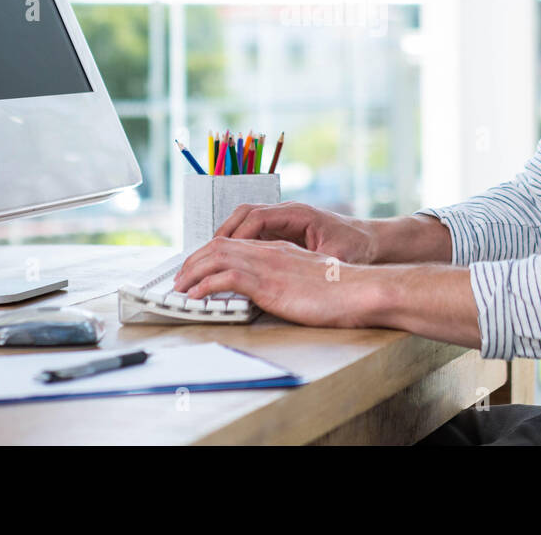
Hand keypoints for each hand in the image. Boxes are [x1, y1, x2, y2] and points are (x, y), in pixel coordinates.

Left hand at [172, 237, 373, 327]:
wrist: (359, 290)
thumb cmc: (342, 290)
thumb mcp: (309, 278)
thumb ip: (289, 278)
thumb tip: (276, 290)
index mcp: (279, 249)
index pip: (235, 243)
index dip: (211, 254)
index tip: (197, 268)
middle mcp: (270, 251)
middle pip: (220, 245)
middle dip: (194, 261)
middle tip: (181, 279)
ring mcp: (268, 265)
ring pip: (217, 257)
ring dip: (193, 272)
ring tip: (181, 288)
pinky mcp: (268, 282)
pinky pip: (226, 278)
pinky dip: (205, 286)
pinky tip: (195, 297)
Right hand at [213, 201, 377, 263]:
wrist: (371, 240)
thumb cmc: (357, 247)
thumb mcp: (337, 257)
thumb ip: (315, 264)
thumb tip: (298, 275)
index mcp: (298, 214)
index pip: (257, 217)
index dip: (238, 235)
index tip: (223, 252)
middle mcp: (287, 212)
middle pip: (244, 214)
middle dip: (224, 232)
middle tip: (207, 254)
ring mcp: (284, 220)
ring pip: (245, 221)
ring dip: (229, 237)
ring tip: (212, 258)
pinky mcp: (284, 231)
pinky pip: (254, 232)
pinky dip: (240, 243)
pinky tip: (231, 262)